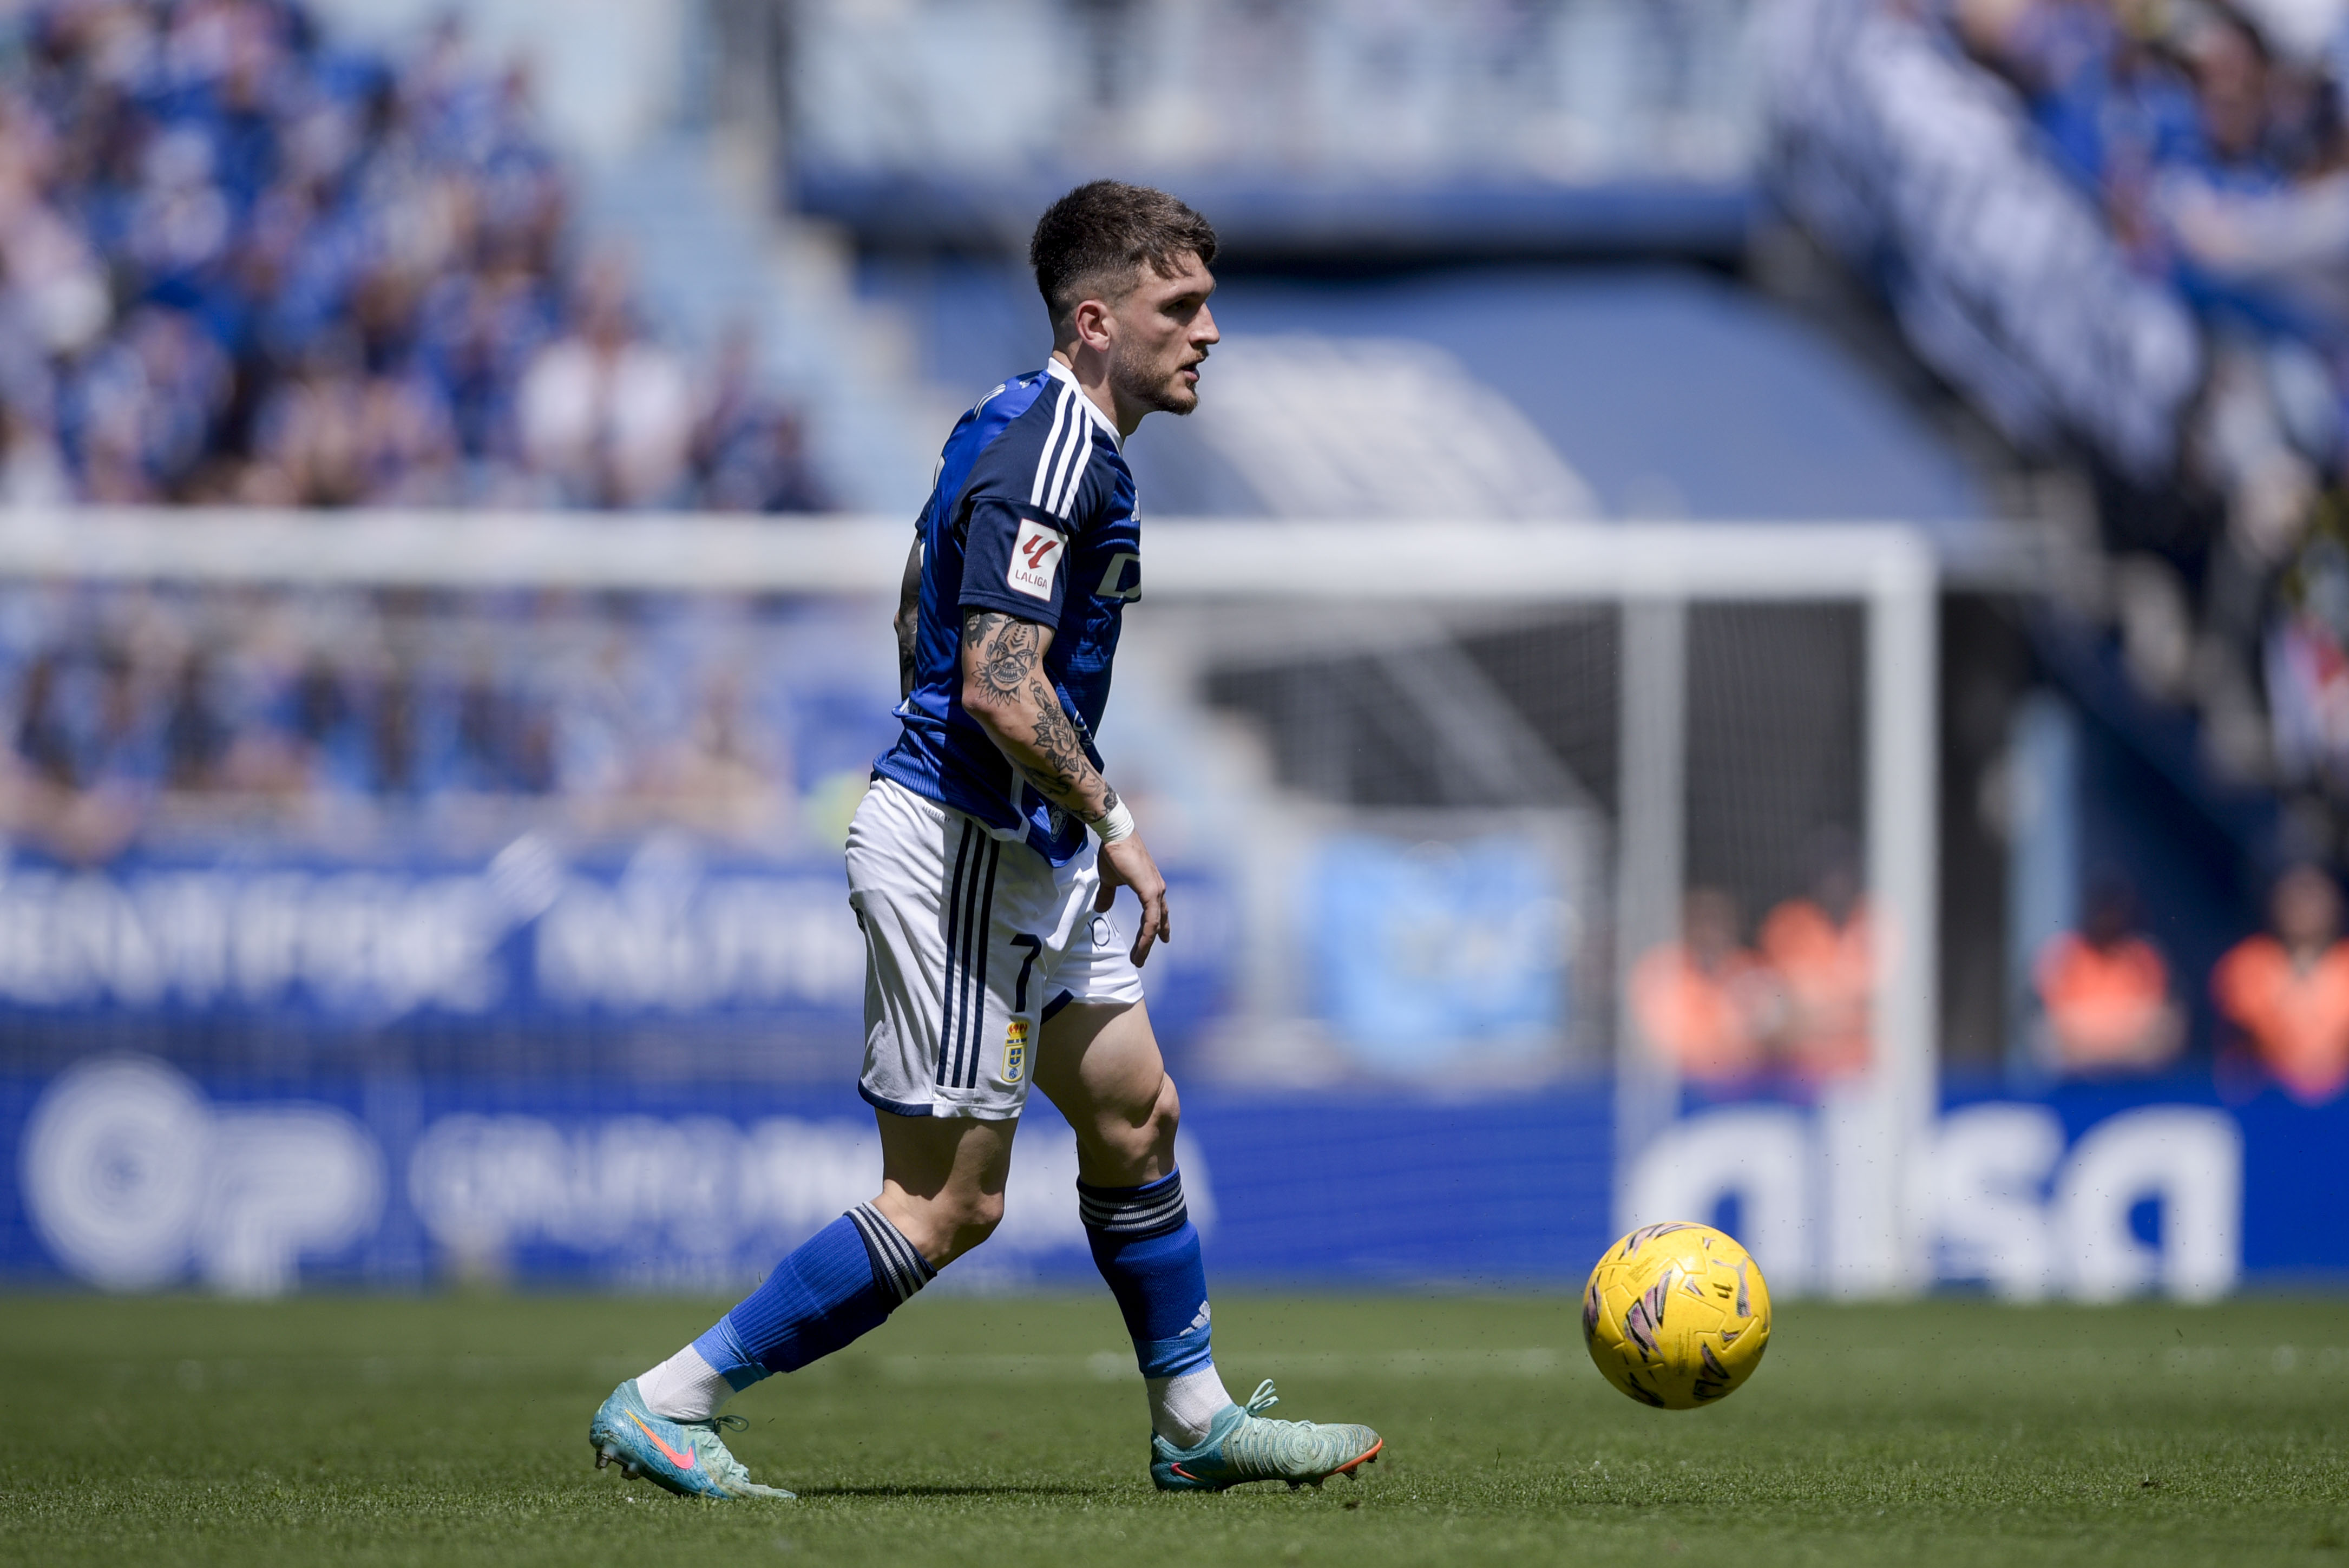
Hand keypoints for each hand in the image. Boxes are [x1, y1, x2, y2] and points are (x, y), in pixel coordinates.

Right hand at [1095, 832, 1170, 966]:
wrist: (1115, 836)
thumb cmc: (1113, 853)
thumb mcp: (1110, 879)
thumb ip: (1108, 895)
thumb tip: (1101, 909)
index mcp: (1150, 886)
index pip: (1158, 911)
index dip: (1160, 926)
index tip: (1162, 939)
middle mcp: (1157, 889)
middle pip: (1158, 921)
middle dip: (1150, 941)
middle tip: (1141, 957)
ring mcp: (1156, 890)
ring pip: (1154, 924)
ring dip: (1146, 943)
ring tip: (1138, 958)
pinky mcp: (1151, 891)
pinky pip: (1151, 920)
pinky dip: (1147, 935)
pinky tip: (1142, 946)